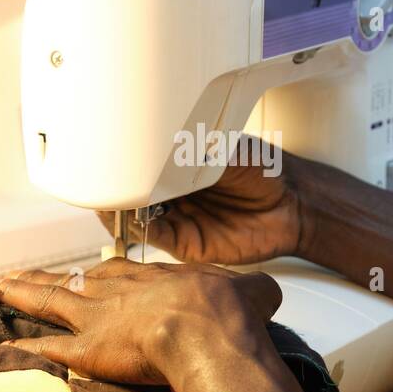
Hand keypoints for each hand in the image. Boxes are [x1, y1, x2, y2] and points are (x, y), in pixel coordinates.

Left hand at [0, 257, 282, 385]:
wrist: (208, 330)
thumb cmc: (229, 312)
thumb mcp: (252, 290)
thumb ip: (252, 290)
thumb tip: (264, 293)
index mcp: (157, 276)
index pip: (121, 271)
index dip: (104, 274)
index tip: (91, 273)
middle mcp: (121, 291)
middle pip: (77, 279)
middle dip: (49, 277)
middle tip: (22, 273)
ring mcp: (99, 318)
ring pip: (51, 300)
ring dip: (22, 294)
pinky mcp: (87, 350)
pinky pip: (48, 348)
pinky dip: (24, 347)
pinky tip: (3, 347)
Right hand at [99, 136, 305, 264]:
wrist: (293, 204)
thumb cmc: (265, 169)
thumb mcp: (223, 148)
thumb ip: (189, 153)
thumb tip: (156, 150)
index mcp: (179, 164)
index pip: (139, 162)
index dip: (120, 160)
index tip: (102, 153)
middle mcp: (173, 191)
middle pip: (131, 190)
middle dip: (113, 184)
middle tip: (98, 175)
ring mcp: (178, 217)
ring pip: (136, 215)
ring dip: (119, 207)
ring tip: (107, 195)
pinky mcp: (186, 243)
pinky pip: (154, 236)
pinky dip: (138, 228)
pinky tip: (129, 216)